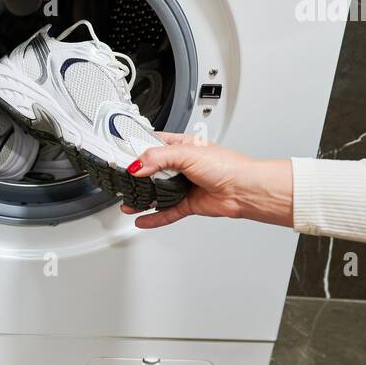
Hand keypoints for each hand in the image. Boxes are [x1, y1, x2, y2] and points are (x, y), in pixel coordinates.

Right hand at [123, 133, 294, 229]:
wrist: (244, 189)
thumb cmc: (226, 165)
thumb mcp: (187, 153)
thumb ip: (158, 158)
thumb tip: (138, 166)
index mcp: (180, 145)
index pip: (151, 145)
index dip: (136, 150)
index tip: (120, 156)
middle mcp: (181, 165)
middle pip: (151, 171)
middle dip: (136, 178)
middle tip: (121, 181)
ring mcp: (183, 185)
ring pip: (157, 192)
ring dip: (142, 198)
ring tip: (128, 202)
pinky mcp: (188, 203)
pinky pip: (166, 211)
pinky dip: (154, 217)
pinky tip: (142, 219)